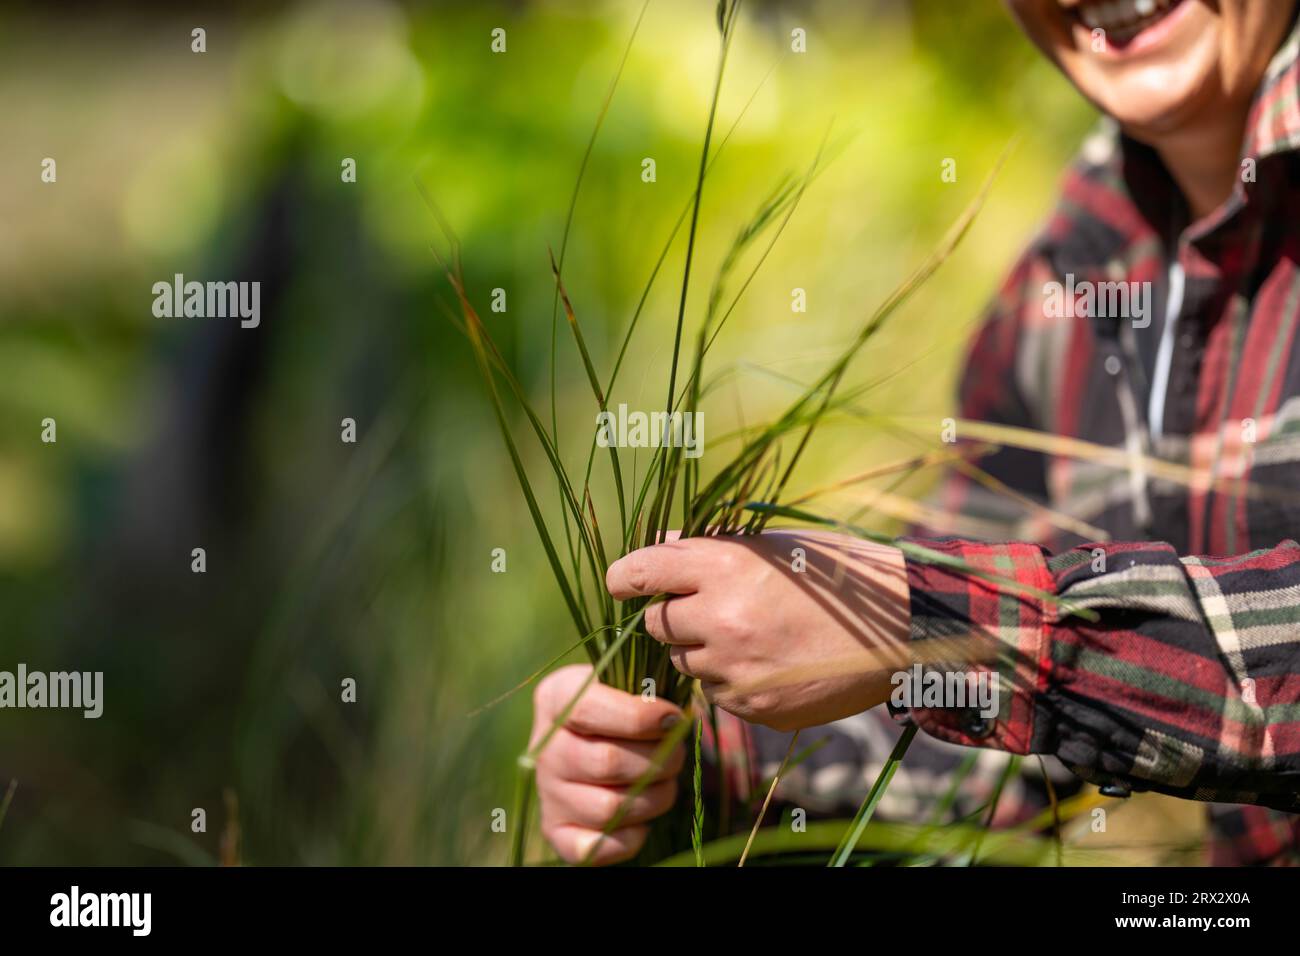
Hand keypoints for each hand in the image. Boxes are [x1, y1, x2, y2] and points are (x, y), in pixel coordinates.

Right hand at [531, 664, 684, 864]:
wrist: (595, 738)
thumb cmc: (623, 703)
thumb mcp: (627, 679)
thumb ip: (645, 687)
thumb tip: (676, 716)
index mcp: (556, 698)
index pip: (590, 709)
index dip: (640, 716)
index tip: (673, 717)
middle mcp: (544, 747)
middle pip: (608, 763)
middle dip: (659, 759)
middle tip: (677, 753)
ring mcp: (547, 792)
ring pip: (610, 808)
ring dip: (655, 797)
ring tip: (665, 781)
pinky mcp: (556, 831)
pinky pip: (595, 848)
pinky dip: (630, 837)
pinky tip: (643, 816)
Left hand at [606, 530, 911, 730]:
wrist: (902, 626)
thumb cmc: (835, 572)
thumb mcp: (771, 544)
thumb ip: (706, 547)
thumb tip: (655, 546)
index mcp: (723, 568)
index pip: (640, 573)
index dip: (624, 577)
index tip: (622, 582)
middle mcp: (723, 621)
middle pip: (656, 625)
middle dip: (672, 615)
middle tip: (707, 606)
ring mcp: (739, 671)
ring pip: (684, 665)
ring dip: (701, 651)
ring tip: (750, 633)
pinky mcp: (757, 709)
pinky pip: (719, 695)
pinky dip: (732, 680)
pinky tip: (771, 661)